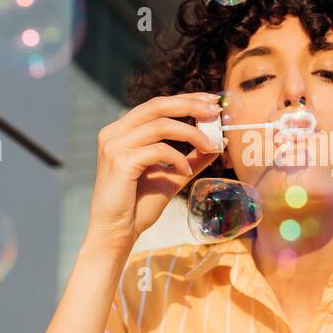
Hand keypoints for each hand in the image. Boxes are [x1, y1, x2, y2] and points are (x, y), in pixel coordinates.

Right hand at [84, 92, 224, 254]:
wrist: (116, 233)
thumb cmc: (139, 206)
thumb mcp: (172, 177)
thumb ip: (191, 158)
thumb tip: (218, 143)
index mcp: (122, 131)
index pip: (156, 105)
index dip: (185, 100)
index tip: (211, 101)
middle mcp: (114, 133)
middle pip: (157, 106)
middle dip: (190, 105)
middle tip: (215, 111)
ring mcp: (114, 146)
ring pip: (161, 126)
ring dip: (192, 134)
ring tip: (210, 147)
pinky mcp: (120, 162)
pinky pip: (159, 150)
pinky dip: (178, 159)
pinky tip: (185, 173)